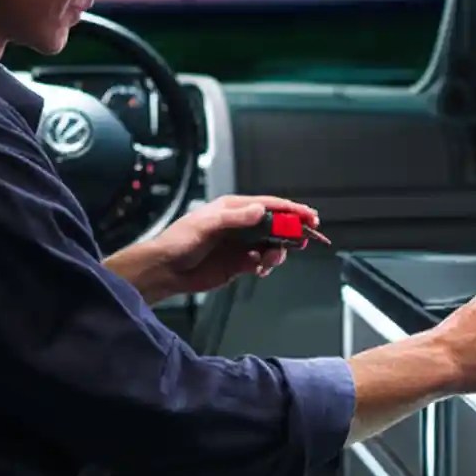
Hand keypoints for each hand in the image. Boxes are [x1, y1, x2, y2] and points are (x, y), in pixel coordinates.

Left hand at [116, 195, 318, 301]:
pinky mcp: (239, 264)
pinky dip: (265, 265)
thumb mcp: (207, 225)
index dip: (291, 210)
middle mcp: (241, 225)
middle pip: (275, 225)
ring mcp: (241, 245)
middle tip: (304, 239)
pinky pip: (261, 262)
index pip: (269, 206)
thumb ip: (235, 218)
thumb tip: (260, 210)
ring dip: (277, 252)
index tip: (309, 216)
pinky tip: (259, 269)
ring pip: (271, 245)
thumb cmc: (180, 240)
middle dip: (291, 231)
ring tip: (271, 259)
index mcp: (234, 209)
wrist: (166, 270)